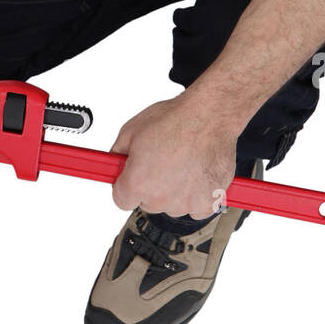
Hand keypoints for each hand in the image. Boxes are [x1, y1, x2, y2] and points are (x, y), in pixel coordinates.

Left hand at [109, 93, 236, 219]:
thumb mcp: (131, 130)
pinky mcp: (208, 203)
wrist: (210, 116)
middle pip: (148, 202)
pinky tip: (196, 172)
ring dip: (175, 190)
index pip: (121, 200)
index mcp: (137, 183)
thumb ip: (117, 153)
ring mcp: (185, 203)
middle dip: (151, 185)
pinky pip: (196, 208)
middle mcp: (160, 198)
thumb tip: (115, 163)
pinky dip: (196, 195)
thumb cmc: (176, 119)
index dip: (126, 185)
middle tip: (162, 161)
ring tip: (182, 162)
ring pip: (172, 205)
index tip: (132, 177)